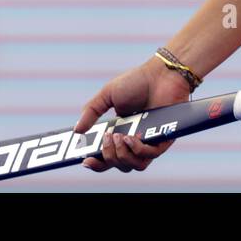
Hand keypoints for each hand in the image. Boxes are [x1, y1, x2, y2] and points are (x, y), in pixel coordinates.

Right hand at [73, 57, 193, 172]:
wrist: (161, 74)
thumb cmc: (137, 82)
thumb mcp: (107, 94)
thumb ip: (91, 112)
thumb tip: (77, 131)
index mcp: (119, 132)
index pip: (106, 157)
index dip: (95, 163)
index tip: (85, 160)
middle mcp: (134, 141)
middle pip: (117, 165)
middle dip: (107, 156)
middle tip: (106, 138)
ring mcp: (149, 142)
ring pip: (133, 166)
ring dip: (121, 156)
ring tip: (119, 137)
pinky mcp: (163, 140)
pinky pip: (149, 156)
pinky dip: (137, 150)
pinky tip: (131, 137)